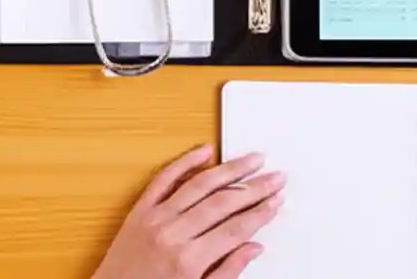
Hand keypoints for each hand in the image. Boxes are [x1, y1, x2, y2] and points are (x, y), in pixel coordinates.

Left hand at [93, 145, 283, 278]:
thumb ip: (227, 272)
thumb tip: (253, 247)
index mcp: (189, 261)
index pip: (236, 228)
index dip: (261, 212)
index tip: (277, 200)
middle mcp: (172, 234)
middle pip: (224, 203)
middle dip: (254, 187)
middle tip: (275, 177)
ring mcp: (154, 219)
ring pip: (200, 184)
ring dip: (230, 169)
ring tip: (251, 159)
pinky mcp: (139, 211)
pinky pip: (163, 179)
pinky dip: (185, 162)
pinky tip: (204, 151)